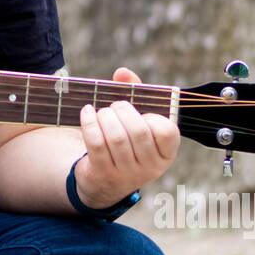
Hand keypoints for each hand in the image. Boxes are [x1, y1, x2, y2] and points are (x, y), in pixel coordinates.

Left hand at [74, 66, 180, 207]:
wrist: (105, 181)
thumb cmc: (127, 142)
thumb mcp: (138, 122)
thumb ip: (136, 93)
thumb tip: (123, 72)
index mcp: (165, 155)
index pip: (167, 132)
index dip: (152, 117)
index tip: (141, 113)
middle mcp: (150, 168)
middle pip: (138, 131)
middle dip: (122, 110)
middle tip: (115, 107)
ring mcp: (126, 174)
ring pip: (116, 137)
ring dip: (105, 116)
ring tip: (101, 112)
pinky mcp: (103, 173)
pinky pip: (96, 143)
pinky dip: (89, 122)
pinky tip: (87, 113)